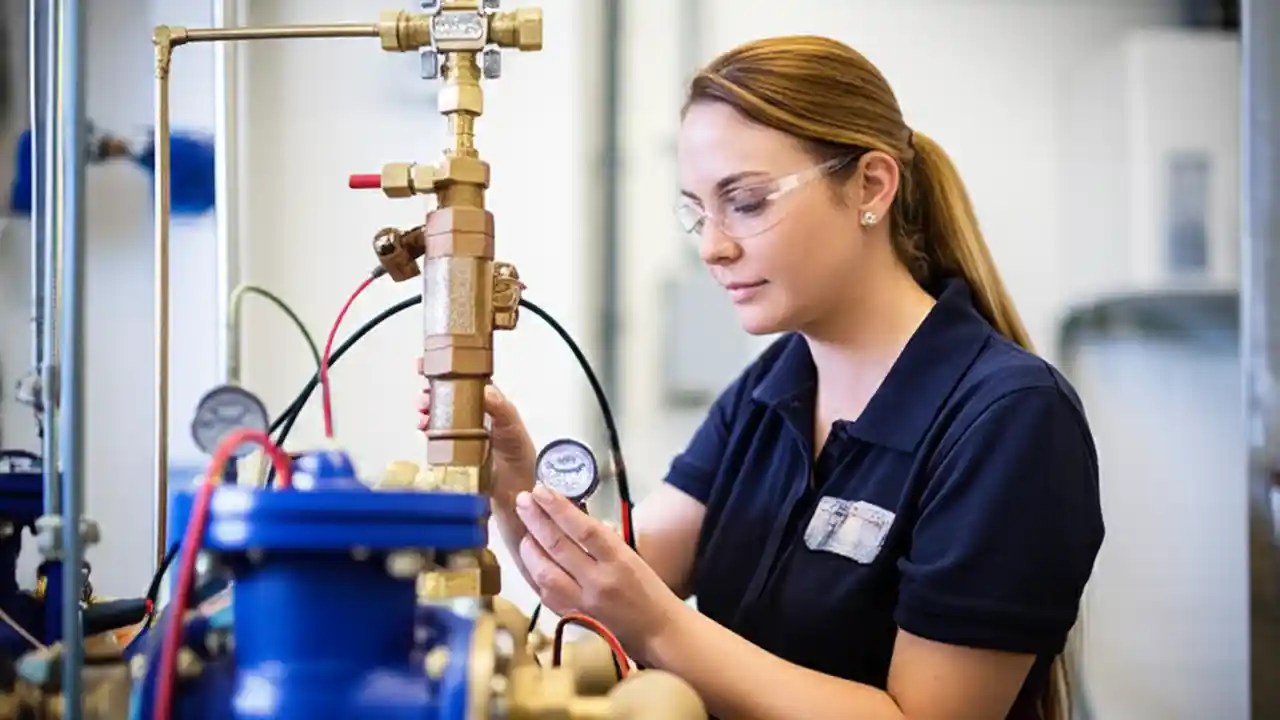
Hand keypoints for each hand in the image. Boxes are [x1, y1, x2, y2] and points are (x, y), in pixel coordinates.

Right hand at [418, 381, 537, 507]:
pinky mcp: (453, 448)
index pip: (464, 379)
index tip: (428, 364)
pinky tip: (424, 428)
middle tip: (424, 392)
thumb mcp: (512, 424)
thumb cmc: (519, 451)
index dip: (447, 370)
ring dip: (427, 408)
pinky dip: (427, 429)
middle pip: (446, 394)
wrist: (515, 485)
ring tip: (423, 409)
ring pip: (439, 413)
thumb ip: (500, 407)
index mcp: (487, 401)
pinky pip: (436, 434)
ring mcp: (461, 430)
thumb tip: (486, 389)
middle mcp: (472, 413)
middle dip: (431, 390)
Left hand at [514, 485, 688, 658]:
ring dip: (530, 549)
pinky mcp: (572, 618)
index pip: (583, 529)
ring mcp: (582, 603)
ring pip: (545, 572)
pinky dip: (534, 574)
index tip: (540, 490)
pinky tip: (530, 560)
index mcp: (619, 561)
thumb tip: (571, 518)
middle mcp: (598, 582)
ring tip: (524, 532)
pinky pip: (545, 593)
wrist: (659, 632)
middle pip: (558, 546)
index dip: (558, 508)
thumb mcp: (631, 557)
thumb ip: (602, 541)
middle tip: (522, 501)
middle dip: (536, 520)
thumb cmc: (649, 589)